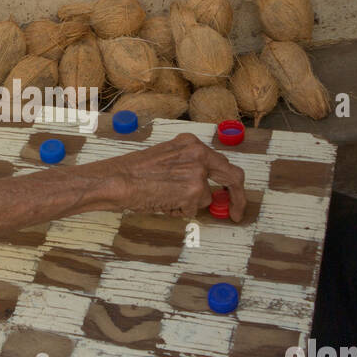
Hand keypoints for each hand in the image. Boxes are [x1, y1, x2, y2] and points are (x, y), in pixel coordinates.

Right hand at [105, 133, 246, 220]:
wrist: (119, 180)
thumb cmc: (134, 172)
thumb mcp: (168, 158)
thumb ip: (189, 167)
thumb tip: (207, 188)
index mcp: (192, 144)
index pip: (222, 162)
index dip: (229, 180)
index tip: (231, 193)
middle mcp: (199, 154)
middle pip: (233, 176)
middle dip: (238, 197)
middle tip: (237, 213)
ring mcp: (198, 173)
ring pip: (205, 198)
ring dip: (189, 204)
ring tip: (164, 198)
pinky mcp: (194, 191)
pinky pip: (193, 210)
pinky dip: (179, 211)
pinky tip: (162, 202)